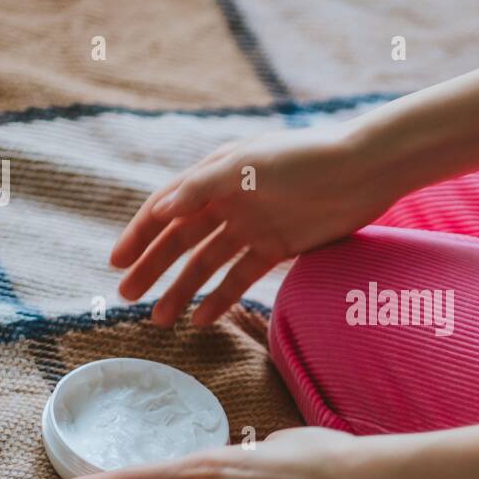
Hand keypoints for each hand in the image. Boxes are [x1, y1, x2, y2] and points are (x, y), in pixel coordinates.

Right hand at [111, 122, 403, 326]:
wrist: (362, 171)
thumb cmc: (304, 159)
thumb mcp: (249, 166)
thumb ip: (203, 187)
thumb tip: (161, 212)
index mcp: (215, 175)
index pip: (166, 208)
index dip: (140, 235)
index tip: (116, 263)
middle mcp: (229, 201)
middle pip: (181, 240)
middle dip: (152, 268)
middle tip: (127, 298)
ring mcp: (252, 226)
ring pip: (207, 264)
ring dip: (182, 289)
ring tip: (160, 320)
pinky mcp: (277, 248)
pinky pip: (241, 278)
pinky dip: (221, 298)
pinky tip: (202, 320)